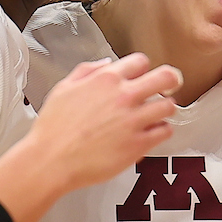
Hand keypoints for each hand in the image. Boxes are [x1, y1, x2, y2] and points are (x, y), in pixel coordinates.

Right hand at [21, 53, 181, 192]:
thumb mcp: (63, 89)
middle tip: (171, 86)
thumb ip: (87, 71)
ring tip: (159, 113)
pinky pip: (165, 132)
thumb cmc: (53, 129)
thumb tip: (106, 64)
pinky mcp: (138, 144)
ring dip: (165, 109)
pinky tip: (153, 132)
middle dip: (171, 80)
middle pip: (166, 77)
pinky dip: (162, 131)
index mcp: (105, 80)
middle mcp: (123, 97)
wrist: (51, 159)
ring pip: (169, 106)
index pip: (140, 61)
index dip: (144, 68)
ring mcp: (133, 121)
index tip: (145, 74)